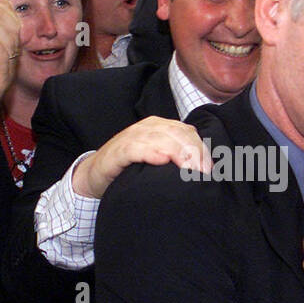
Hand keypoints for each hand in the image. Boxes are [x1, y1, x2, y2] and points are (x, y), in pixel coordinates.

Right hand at [71, 116, 210, 199]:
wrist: (94, 175)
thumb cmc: (130, 169)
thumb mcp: (156, 160)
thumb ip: (176, 158)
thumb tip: (204, 169)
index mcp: (159, 127)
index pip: (187, 132)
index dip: (201, 149)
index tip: (209, 169)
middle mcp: (146, 128)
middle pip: (177, 133)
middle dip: (193, 152)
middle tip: (201, 173)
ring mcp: (131, 138)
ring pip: (160, 138)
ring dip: (177, 153)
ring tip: (188, 168)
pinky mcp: (117, 152)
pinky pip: (135, 148)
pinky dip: (149, 152)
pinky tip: (161, 160)